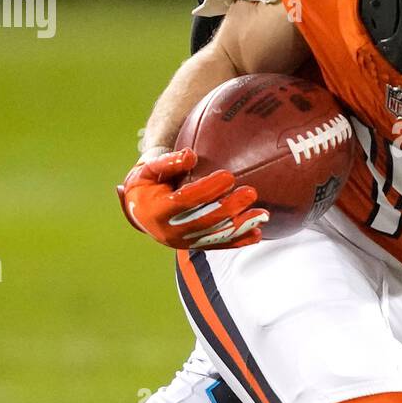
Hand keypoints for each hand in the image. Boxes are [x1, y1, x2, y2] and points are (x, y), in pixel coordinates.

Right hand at [117, 148, 267, 248]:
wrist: (139, 211)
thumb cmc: (147, 184)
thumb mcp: (148, 169)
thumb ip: (168, 162)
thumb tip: (191, 155)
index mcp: (157, 210)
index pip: (185, 200)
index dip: (207, 189)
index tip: (228, 176)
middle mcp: (170, 231)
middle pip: (204, 221)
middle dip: (230, 207)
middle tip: (251, 192)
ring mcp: (184, 242)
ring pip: (215, 236)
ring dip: (240, 226)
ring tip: (262, 214)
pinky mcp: (194, 247)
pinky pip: (218, 245)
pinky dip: (238, 241)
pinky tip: (257, 234)